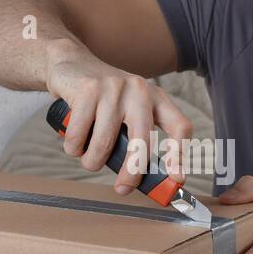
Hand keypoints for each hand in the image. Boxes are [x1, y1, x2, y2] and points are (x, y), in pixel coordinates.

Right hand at [44, 39, 191, 191]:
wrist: (72, 65)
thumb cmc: (103, 100)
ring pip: (104, 144)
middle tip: (123, 188)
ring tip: (88, 159)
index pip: (180, 126)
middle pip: (142, 141)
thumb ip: (137, 141)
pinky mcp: (88, 90)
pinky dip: (73, 148)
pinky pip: (79, 136)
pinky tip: (74, 143)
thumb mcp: (128, 113)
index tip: (176, 179)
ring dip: (92, 162)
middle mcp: (139, 90)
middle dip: (132, 172)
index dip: (180, 155)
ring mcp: (113, 88)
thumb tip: (140, 182)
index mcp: (156, 98)